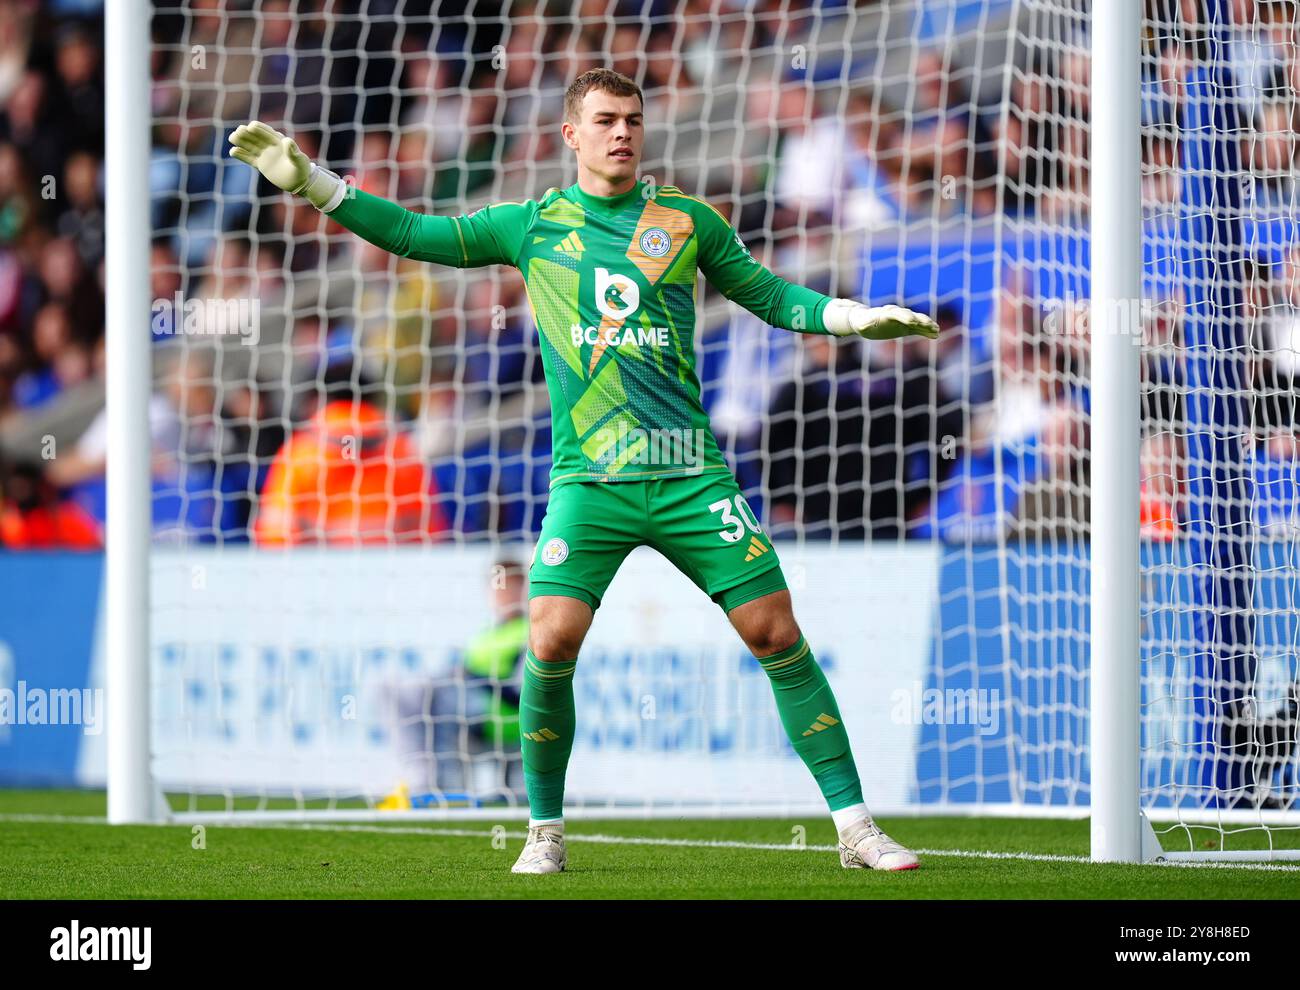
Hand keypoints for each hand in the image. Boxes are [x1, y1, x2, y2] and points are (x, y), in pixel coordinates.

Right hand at [228, 121, 346, 210]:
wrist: (300, 182)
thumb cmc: (302, 170)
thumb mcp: (300, 161)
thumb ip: (293, 151)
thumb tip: (287, 140)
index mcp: (279, 142)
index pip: (268, 133)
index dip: (260, 129)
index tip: (251, 126)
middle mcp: (270, 146)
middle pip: (256, 138)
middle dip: (247, 133)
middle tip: (238, 130)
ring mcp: (265, 155)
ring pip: (250, 146)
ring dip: (241, 141)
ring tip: (232, 137)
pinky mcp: (261, 165)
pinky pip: (249, 159)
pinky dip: (241, 155)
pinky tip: (232, 151)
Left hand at [823, 300, 939, 340]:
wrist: (867, 320)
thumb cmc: (863, 322)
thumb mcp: (862, 324)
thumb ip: (864, 325)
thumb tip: (862, 327)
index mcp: (886, 313)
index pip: (897, 313)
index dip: (905, 317)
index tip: (912, 321)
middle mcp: (897, 315)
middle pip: (911, 315)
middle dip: (920, 319)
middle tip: (930, 324)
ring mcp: (903, 320)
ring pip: (917, 321)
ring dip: (927, 325)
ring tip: (936, 329)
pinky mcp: (907, 327)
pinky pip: (918, 329)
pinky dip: (926, 331)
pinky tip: (936, 335)